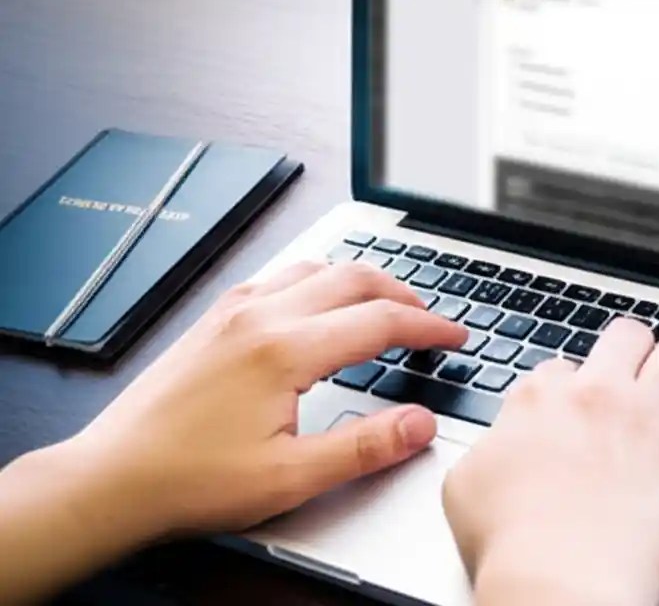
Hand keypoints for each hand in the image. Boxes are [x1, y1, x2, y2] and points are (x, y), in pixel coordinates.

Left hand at [66, 260, 465, 536]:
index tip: (455, 337)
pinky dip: (319, 281)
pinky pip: (280, 277)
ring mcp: (232, 313)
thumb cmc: (189, 480)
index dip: (428, 327)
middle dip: (403, 294)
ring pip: (315, 268)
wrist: (113, 478)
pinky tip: (321, 305)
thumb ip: (364, 447)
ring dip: (361, 281)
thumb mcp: (290, 478)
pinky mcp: (215, 320)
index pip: (379, 322)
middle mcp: (258, 318)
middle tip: (430, 319)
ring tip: (386, 306)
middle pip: (353, 278)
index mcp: (283, 351)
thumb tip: (419, 424)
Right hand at [443, 319, 658, 605]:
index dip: (570, 390)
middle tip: (630, 381)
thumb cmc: (511, 546)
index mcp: (540, 397)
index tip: (574, 412)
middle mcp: (596, 394)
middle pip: (625, 335)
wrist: (559, 583)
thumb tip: (502, 441)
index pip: (562, 366)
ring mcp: (644, 418)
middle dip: (629, 354)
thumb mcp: (465, 484)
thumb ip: (490, 444)